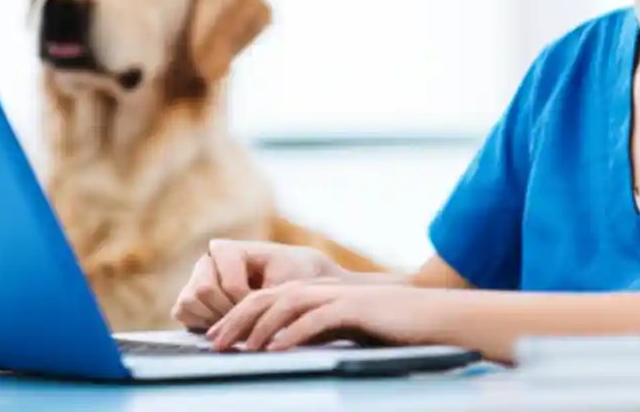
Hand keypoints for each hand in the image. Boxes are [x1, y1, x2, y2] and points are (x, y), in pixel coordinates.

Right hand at [171, 240, 342, 330]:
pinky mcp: (189, 300)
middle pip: (202, 291)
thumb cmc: (294, 279)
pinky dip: (202, 324)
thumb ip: (264, 300)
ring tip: (240, 321)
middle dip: (228, 312)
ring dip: (215, 319)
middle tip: (251, 318)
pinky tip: (227, 325)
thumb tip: (244, 326)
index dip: (249, 304)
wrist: (294, 283)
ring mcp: (195, 279)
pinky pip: (182, 314)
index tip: (267, 308)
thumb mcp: (287, 285)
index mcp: (228, 249)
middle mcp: (207, 261)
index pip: (230, 285)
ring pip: (188, 302)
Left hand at [205, 282, 448, 351]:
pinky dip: (292, 334)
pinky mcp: (351, 309)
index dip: (235, 318)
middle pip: (265, 299)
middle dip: (235, 321)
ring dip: (258, 328)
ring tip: (239, 349)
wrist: (425, 316)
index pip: (262, 301)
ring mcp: (333, 297)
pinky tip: (276, 349)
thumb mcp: (339, 329)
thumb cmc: (384, 326)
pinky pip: (315, 320)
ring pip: (284, 306)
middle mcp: (317, 290)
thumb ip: (310, 332)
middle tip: (214, 344)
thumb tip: (278, 347)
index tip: (215, 339)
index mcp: (311, 293)